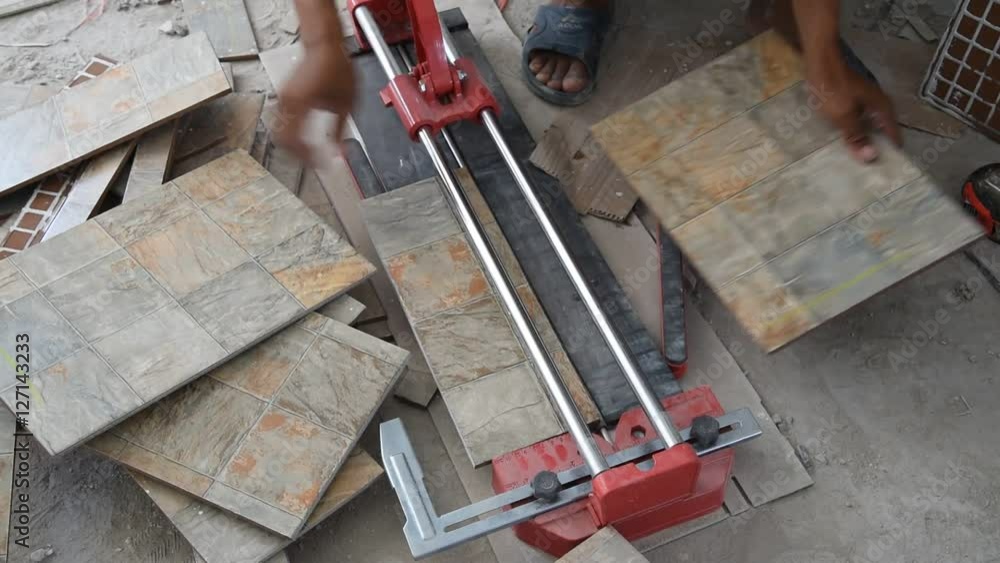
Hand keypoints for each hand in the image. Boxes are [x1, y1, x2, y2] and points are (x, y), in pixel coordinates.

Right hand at [276, 41, 354, 164]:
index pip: (297, 140)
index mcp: (302, 102)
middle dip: (297, 156)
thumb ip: (341, 129)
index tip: (322, 165)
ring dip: (292, 147)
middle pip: (282, 140)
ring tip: (309, 154)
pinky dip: (290, 135)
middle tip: (314, 163)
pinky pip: (280, 123)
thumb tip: (340, 153)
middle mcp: (288, 101)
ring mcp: (283, 98)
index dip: (308, 157)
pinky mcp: (284, 97)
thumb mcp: (347, 101)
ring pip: (278, 133)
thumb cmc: (336, 66)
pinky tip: (304, 140)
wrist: (323, 44)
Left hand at [806, 51, 902, 162]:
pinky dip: (854, 125)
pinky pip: (857, 115)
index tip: (895, 159)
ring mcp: (863, 96)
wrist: (820, 62)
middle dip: (880, 141)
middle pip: (882, 124)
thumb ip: (856, 135)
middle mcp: (876, 100)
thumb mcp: (844, 116)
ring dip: (866, 133)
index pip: (893, 128)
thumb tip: (871, 157)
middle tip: (877, 160)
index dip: (893, 143)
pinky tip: (846, 133)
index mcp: (880, 105)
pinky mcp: (850, 94)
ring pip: (869, 119)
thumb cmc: (833, 89)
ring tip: (862, 150)